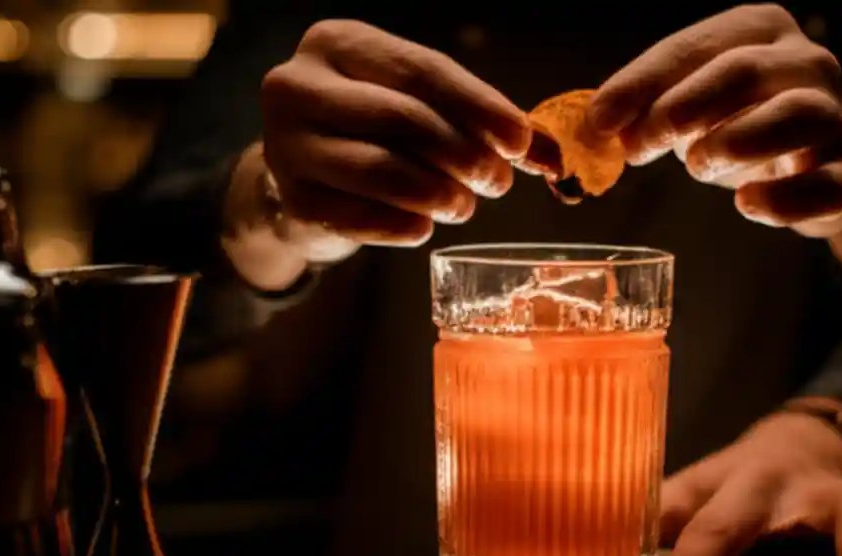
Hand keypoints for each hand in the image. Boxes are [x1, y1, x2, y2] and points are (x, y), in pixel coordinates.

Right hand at [226, 21, 530, 289]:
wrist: (307, 171)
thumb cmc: (376, 130)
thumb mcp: (422, 106)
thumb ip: (482, 122)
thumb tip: (553, 157)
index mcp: (338, 43)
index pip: (422, 70)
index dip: (478, 106)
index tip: (520, 140)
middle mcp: (299, 85)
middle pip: (402, 118)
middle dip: (463, 154)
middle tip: (496, 182)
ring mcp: (287, 144)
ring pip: (380, 169)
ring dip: (437, 193)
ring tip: (463, 206)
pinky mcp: (293, 198)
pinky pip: (360, 217)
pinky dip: (403, 225)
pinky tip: (424, 227)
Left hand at [587, 4, 841, 283]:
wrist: (820, 167)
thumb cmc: (743, 124)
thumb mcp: (692, 106)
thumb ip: (647, 110)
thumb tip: (593, 129)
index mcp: (761, 31)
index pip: (697, 46)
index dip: (642, 81)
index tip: (598, 120)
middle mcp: (807, 65)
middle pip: (746, 71)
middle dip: (682, 107)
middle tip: (639, 145)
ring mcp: (835, 120)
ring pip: (798, 115)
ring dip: (737, 142)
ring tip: (698, 166)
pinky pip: (827, 185)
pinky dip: (784, 198)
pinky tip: (747, 204)